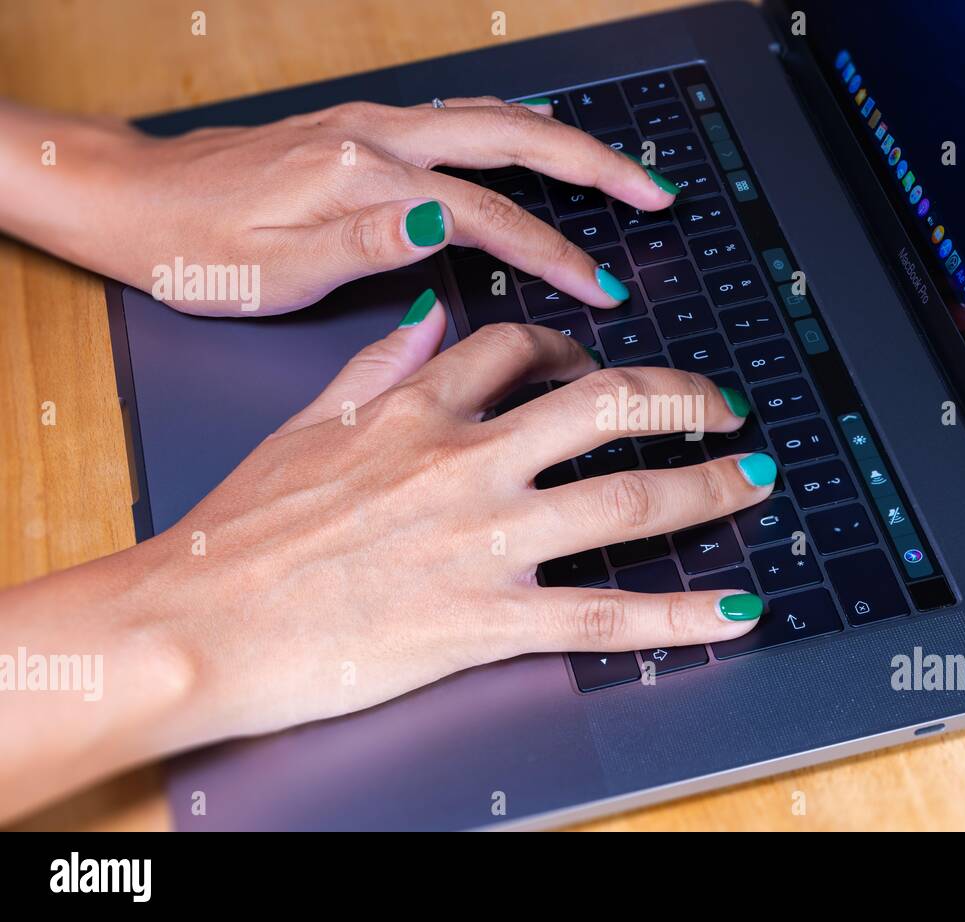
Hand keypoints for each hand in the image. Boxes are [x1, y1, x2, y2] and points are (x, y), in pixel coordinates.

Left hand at [0, 96, 678, 314]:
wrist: (137, 199)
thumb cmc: (198, 249)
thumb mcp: (273, 271)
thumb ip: (365, 243)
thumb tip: (441, 225)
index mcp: (361, 176)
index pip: (485, 212)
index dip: (551, 251)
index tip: (599, 288)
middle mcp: (375, 136)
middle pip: (511, 134)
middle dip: (593, 162)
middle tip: (655, 192)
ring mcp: (372, 125)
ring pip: (491, 119)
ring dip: (564, 141)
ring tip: (621, 172)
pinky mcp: (364, 131)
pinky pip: (461, 123)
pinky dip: (518, 134)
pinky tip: (539, 151)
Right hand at [138, 309, 772, 744]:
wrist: (194, 622)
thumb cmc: (237, 533)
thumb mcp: (301, 426)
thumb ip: (372, 366)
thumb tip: (420, 316)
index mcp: (416, 410)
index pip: (517, 349)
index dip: (574, 348)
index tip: (598, 363)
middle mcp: (465, 461)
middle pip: (604, 406)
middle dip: (681, 398)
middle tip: (724, 406)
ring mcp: (483, 540)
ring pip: (624, 499)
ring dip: (706, 486)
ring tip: (756, 477)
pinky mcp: (485, 620)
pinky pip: (602, 613)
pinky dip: (679, 614)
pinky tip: (735, 611)